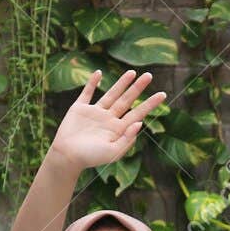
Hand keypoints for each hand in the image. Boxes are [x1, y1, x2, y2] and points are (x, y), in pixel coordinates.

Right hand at [48, 69, 165, 175]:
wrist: (67, 156)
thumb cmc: (90, 158)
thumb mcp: (113, 153)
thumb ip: (127, 139)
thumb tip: (140, 122)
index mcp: (118, 129)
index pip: (137, 113)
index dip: (150, 104)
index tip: (163, 94)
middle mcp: (108, 119)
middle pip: (127, 100)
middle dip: (138, 88)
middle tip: (149, 75)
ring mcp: (94, 113)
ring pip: (111, 94)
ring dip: (121, 83)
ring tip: (132, 72)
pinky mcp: (79, 109)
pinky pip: (87, 93)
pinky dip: (92, 83)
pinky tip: (99, 73)